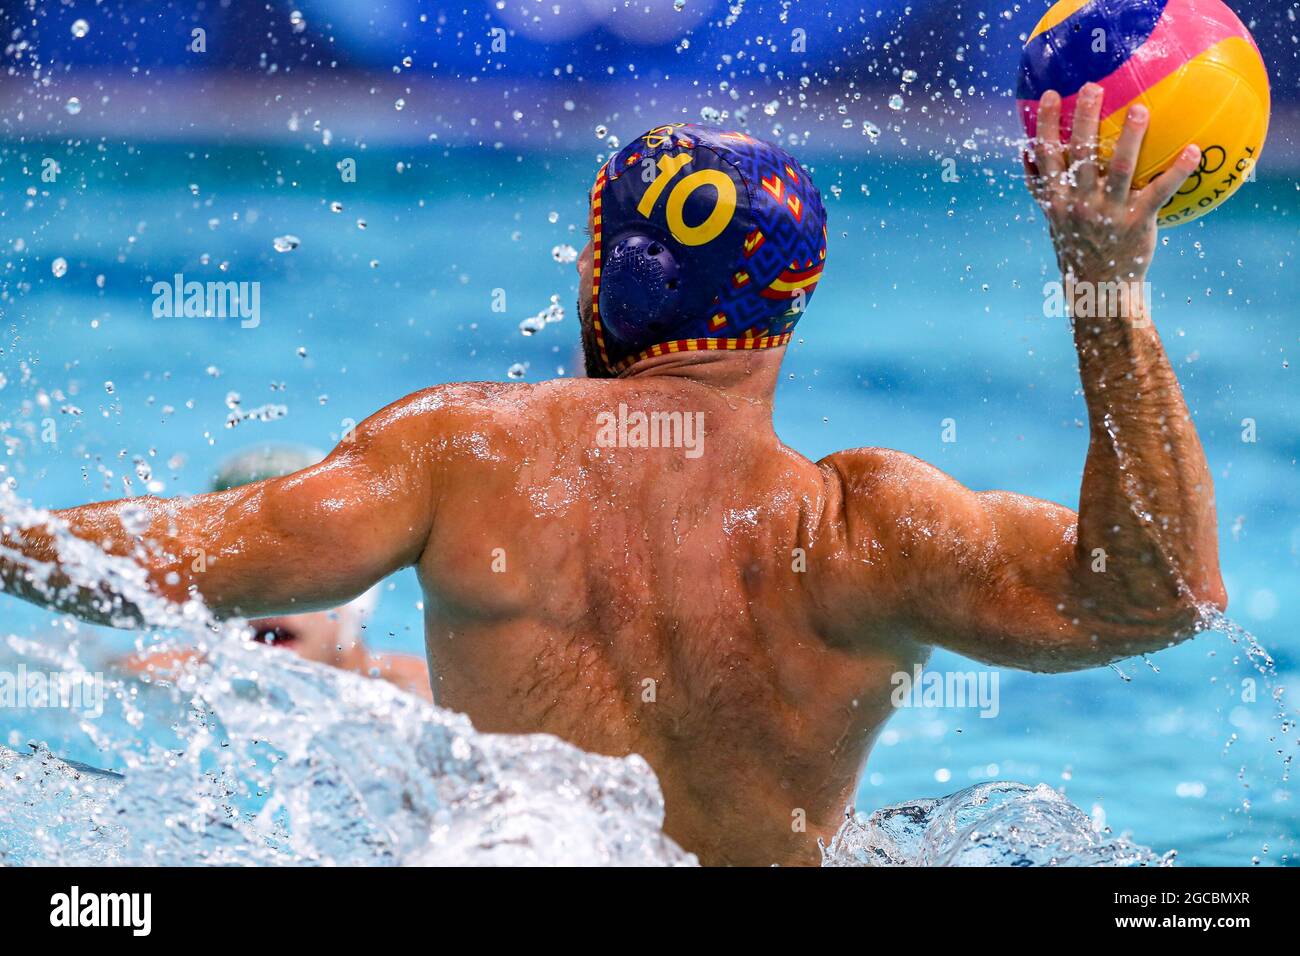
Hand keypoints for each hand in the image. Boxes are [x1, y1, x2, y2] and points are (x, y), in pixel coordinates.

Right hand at [1024, 84, 1201, 286]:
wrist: (1099, 288)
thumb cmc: (1077, 246)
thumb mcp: (1052, 218)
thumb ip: (1042, 186)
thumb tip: (1026, 150)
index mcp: (1057, 199)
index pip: (1046, 156)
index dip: (1045, 125)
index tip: (1049, 94)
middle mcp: (1079, 203)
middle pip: (1078, 154)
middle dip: (1083, 117)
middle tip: (1092, 86)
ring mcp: (1107, 213)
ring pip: (1117, 168)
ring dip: (1129, 138)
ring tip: (1141, 109)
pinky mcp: (1136, 222)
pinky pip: (1159, 192)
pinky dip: (1177, 171)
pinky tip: (1193, 150)